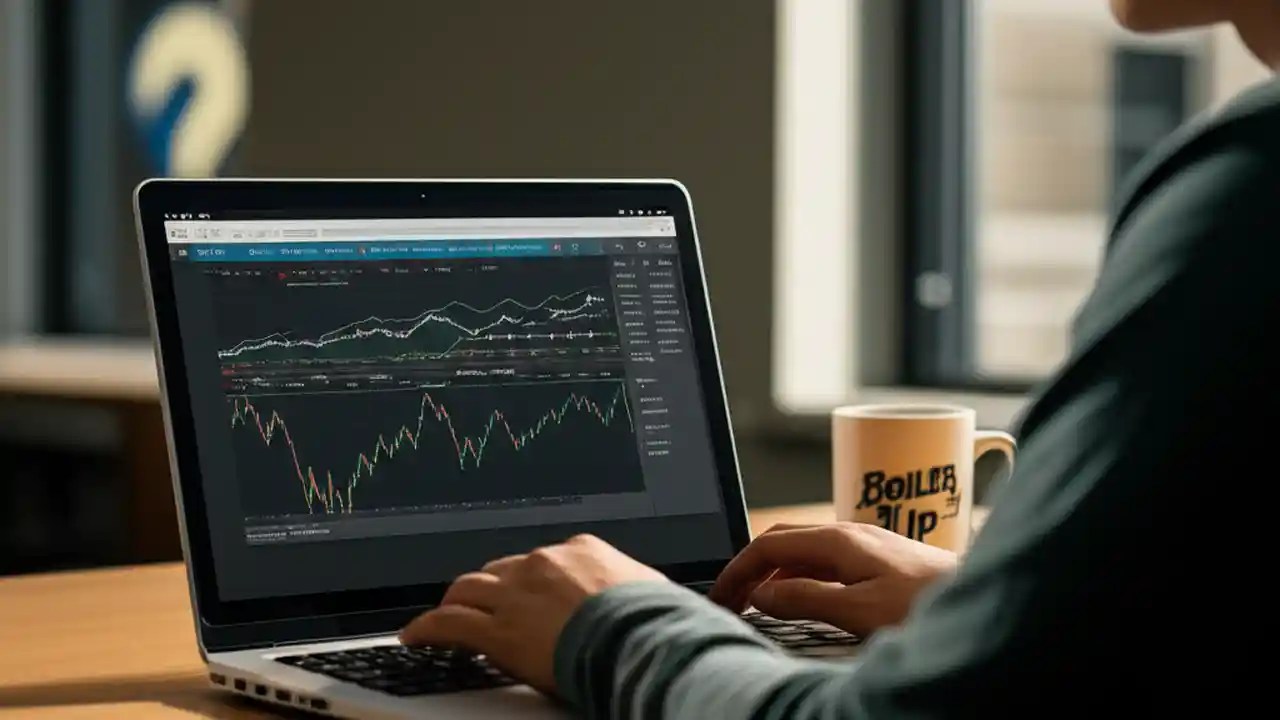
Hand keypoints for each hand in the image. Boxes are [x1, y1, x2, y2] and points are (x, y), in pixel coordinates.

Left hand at [399, 534, 666, 694]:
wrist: (642, 640)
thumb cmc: (658, 623)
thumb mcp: (652, 591)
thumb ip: (633, 588)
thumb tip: (651, 600)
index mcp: (581, 550)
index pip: (541, 560)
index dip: (527, 579)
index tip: (525, 591)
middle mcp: (543, 564)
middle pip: (499, 571)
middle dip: (488, 588)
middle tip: (480, 605)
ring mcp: (516, 595)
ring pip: (468, 590)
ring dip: (455, 603)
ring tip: (444, 616)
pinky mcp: (497, 631)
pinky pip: (449, 624)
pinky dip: (428, 629)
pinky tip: (416, 636)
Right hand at [709, 522, 956, 635]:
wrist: (983, 600)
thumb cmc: (928, 606)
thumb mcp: (858, 610)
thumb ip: (805, 599)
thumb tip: (762, 595)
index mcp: (838, 538)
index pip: (767, 544)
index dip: (736, 570)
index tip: (718, 596)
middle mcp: (848, 533)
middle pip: (780, 541)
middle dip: (748, 568)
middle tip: (729, 600)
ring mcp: (864, 544)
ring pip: (801, 551)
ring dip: (771, 573)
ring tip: (755, 602)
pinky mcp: (878, 559)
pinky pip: (822, 561)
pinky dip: (796, 576)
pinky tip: (799, 597)